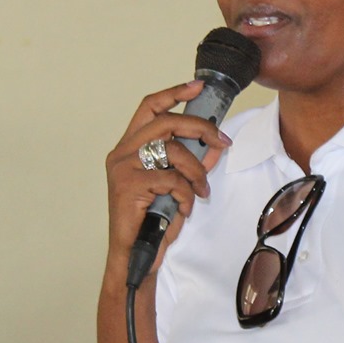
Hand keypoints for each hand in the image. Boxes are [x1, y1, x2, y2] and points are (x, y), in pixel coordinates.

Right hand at [104, 81, 230, 272]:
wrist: (135, 256)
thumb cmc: (153, 221)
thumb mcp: (177, 186)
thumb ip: (193, 163)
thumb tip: (216, 145)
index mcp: (129, 147)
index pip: (149, 107)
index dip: (174, 93)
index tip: (198, 86)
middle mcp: (121, 152)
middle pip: (166, 122)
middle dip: (200, 128)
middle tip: (221, 142)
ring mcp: (122, 167)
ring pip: (172, 150)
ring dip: (196, 171)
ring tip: (200, 191)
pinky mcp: (128, 185)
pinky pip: (171, 179)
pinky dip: (185, 194)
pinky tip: (183, 208)